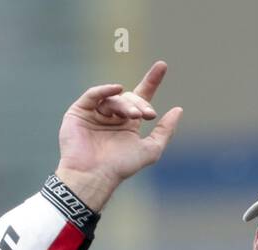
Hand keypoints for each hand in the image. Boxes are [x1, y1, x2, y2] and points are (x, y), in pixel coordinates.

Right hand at [54, 60, 182, 210]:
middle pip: (130, 98)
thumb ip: (165, 131)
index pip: (142, 97)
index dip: (152, 81)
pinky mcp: (79, 111)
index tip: (162, 65)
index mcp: (128, 124)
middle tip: (147, 115)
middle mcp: (112, 116)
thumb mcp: (151, 150)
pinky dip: (105, 90)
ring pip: (114, 98)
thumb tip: (179, 110)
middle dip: (140, 104)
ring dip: (126, 105)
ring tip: (134, 116)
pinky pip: (93, 95)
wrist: (94, 175)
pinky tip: (117, 89)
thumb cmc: (121, 166)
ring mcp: (95, 113)